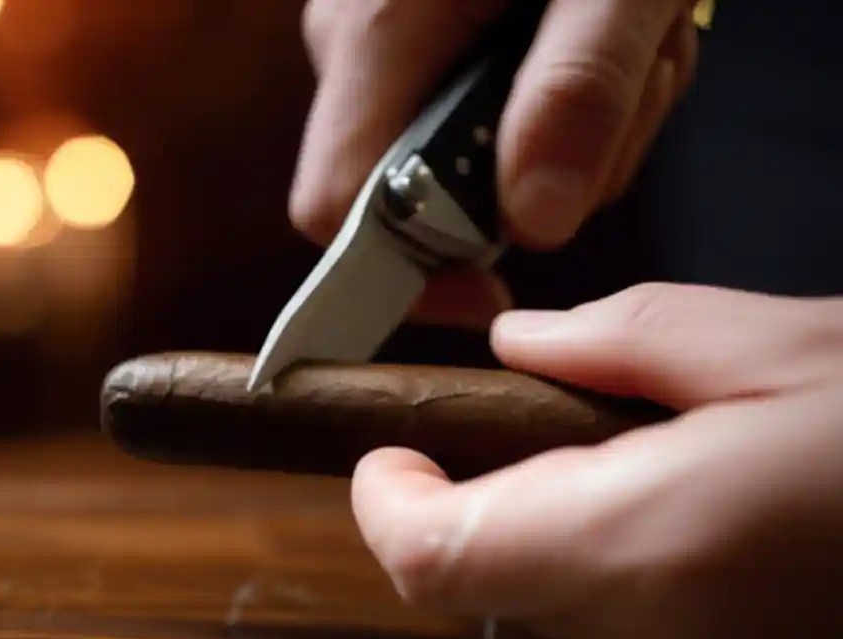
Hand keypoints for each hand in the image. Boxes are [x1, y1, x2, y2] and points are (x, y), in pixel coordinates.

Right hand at [290, 0, 698, 327]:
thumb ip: (574, 95)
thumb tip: (533, 227)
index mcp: (377, 30)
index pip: (336, 211)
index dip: (402, 274)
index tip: (489, 292)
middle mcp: (351, 40)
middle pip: (410, 192)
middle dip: (527, 179)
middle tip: (618, 102)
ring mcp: (376, 35)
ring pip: (450, 156)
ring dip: (556, 133)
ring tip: (616, 45)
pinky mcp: (410, 33)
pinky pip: (465, 110)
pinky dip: (543, 97)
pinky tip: (588, 36)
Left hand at [351, 283, 842, 638]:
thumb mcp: (779, 348)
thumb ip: (621, 337)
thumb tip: (521, 342)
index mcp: (647, 546)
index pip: (432, 557)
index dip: (389, 502)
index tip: (392, 453)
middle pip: (492, 579)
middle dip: (498, 500)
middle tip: (570, 433)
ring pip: (561, 610)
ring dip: (579, 536)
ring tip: (683, 472)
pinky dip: (640, 577)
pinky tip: (723, 528)